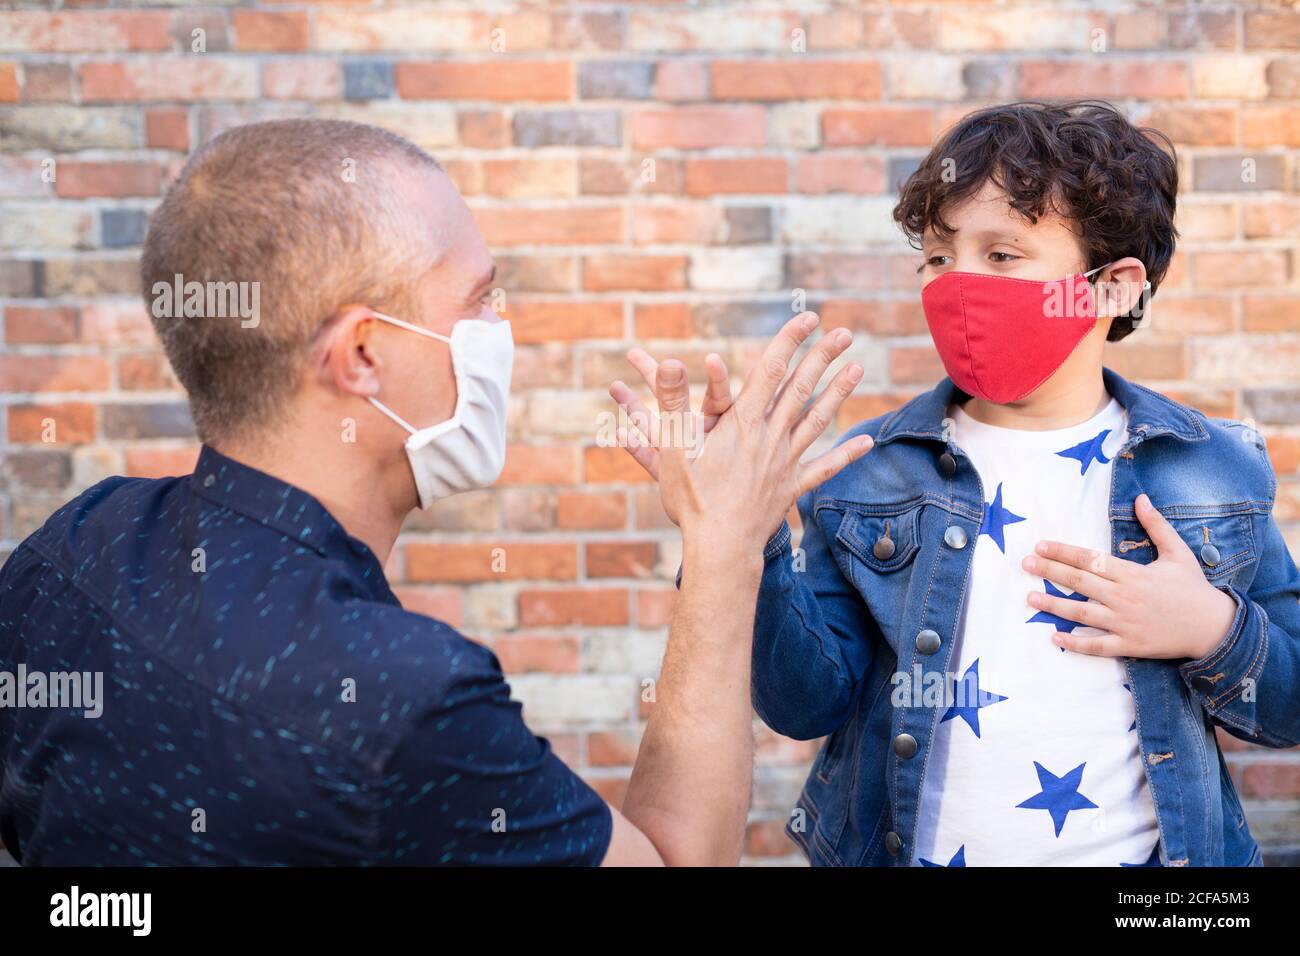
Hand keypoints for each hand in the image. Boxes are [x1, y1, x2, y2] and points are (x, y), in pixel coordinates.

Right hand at [610, 312, 872, 555]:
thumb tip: (670, 360)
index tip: (808, 318)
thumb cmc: (692, 499)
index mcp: (743, 423)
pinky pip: (824, 467)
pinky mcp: (791, 488)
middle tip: (844, 333)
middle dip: (822, 358)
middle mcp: (770, 438)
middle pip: (801, 389)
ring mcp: (785, 463)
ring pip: (817, 420)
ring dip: (838, 393)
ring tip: (857, 369)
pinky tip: (866, 442)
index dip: (789, 341)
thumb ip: (672, 401)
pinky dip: (846, 454)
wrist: (720, 548)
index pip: (771, 371)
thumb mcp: (672, 446)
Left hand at [1022, 493, 1237, 660]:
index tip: (1040, 545)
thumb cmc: (1193, 587)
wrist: (1214, 627)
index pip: (1089, 559)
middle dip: (1049, 571)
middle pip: (1079, 582)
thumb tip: (1141, 498)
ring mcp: (1124, 622)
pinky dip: (1075, 643)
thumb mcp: (1178, 552)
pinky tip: (1054, 638)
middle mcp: (1123, 597)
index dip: (1063, 552)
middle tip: (1025, 563)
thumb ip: (1156, 525)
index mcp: (1132, 573)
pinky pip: (1097, 645)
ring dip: (1053, 605)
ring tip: (1029, 597)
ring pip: (1082, 613)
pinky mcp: (1129, 644)